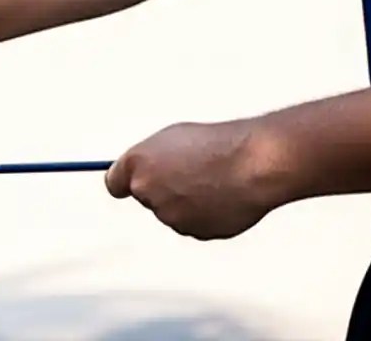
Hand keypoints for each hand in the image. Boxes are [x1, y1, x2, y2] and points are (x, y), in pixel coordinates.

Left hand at [104, 119, 287, 239]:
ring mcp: (171, 216)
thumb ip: (152, 158)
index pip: (115, 183)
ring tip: (214, 182)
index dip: (126, 182)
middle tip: (192, 171)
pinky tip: (224, 196)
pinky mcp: (194, 232)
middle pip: (148, 196)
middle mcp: (148, 192)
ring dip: (187, 202)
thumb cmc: (219, 144)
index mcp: (138, 164)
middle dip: (164, 188)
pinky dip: (207, 215)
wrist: (255, 163)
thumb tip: (145, 171)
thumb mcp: (175, 137)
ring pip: (174, 212)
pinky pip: (196, 224)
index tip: (131, 184)